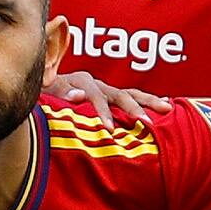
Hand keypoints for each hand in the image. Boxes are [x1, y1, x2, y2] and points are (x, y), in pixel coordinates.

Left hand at [41, 72, 172, 126]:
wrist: (43, 87)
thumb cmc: (45, 94)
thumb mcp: (47, 92)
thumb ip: (60, 93)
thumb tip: (76, 96)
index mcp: (81, 81)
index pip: (96, 96)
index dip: (103, 111)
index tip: (110, 128)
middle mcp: (97, 83)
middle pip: (120, 94)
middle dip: (134, 108)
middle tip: (147, 122)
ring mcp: (106, 89)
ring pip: (131, 93)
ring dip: (149, 101)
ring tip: (167, 107)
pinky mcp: (112, 96)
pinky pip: (133, 97)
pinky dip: (148, 101)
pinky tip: (166, 105)